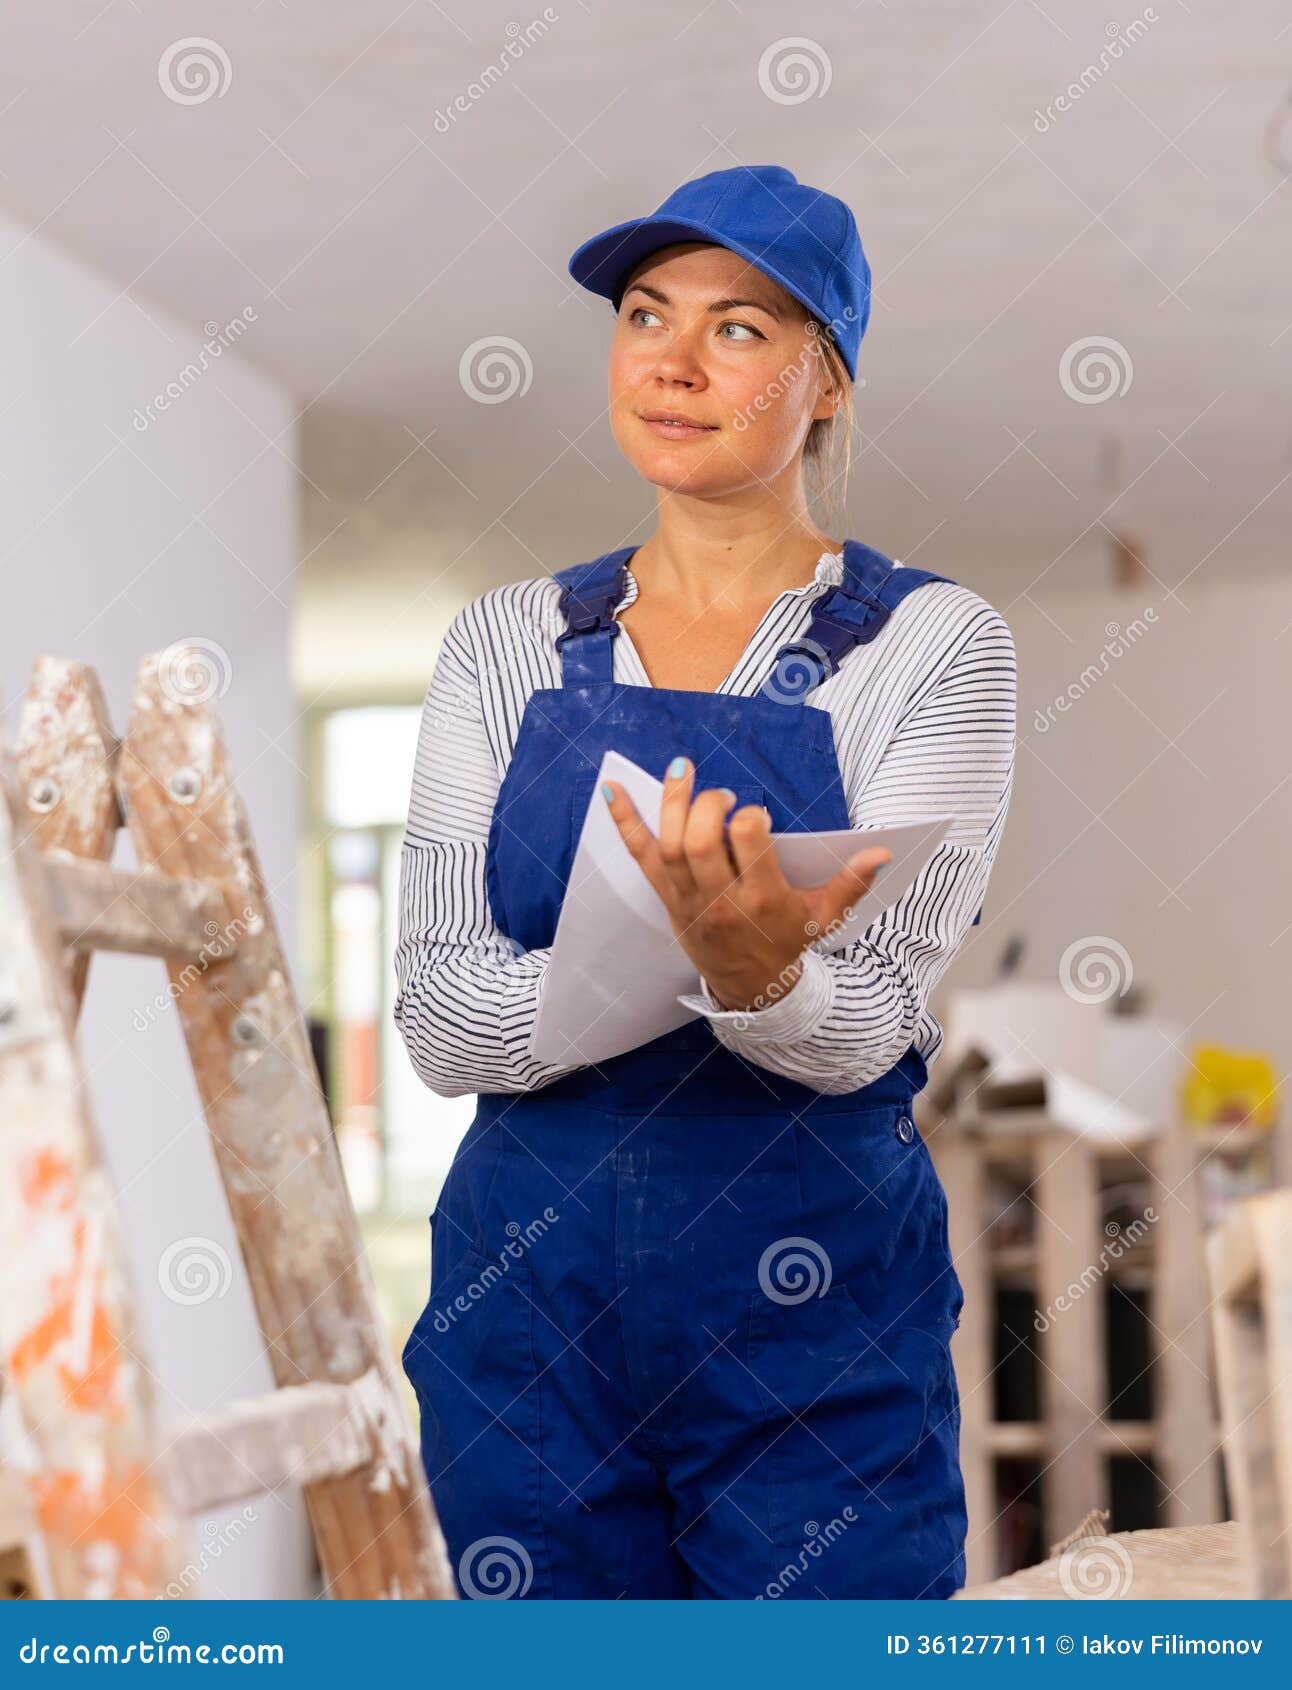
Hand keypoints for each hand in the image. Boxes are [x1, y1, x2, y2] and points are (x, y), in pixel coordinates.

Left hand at [598, 756, 891, 1013]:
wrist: (751, 986)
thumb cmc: (788, 942)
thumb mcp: (824, 917)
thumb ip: (851, 883)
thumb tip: (882, 852)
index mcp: (762, 900)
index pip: (748, 845)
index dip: (750, 819)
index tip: (756, 815)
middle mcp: (721, 900)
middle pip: (701, 842)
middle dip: (708, 806)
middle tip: (723, 795)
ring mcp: (689, 900)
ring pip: (669, 845)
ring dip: (672, 802)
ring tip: (683, 769)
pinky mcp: (667, 897)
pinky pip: (641, 857)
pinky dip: (624, 822)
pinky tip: (612, 790)